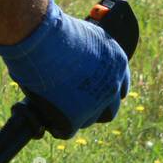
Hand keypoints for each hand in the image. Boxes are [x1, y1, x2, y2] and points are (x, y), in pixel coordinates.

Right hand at [0, 0, 130, 138]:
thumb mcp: (85, 35)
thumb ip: (90, 52)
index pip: (119, 86)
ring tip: (56, 104)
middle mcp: (111, 85)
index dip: (104, 90)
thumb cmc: (56, 31)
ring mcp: (94, 104)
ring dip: (74, 115)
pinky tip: (49, 117)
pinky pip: (66, 131)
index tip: (94, 92)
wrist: (42, 41)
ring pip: (87, 120)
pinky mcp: (74, 119)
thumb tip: (82, 60)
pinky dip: (57, 126)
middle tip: (76, 104)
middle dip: (94, 109)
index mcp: (117, 62)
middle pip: (109, 109)